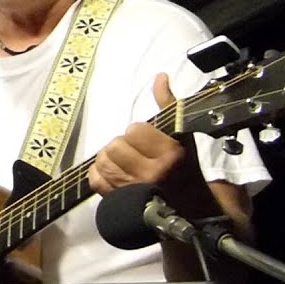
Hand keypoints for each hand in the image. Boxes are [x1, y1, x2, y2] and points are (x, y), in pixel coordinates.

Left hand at [87, 73, 185, 194]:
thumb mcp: (181, 134)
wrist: (189, 206)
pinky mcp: (120, 201)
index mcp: (169, 154)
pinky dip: (100, 174)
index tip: (148, 141)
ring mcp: (134, 190)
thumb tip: (159, 77)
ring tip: (125, 163)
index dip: (139, 133)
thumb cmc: (185, 167)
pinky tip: (113, 173)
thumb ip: (168, 104)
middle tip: (135, 153)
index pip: (134, 130)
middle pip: (115, 145)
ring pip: (103, 161)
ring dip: (110, 159)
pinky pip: (95, 180)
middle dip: (123, 146)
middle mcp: (151, 174)